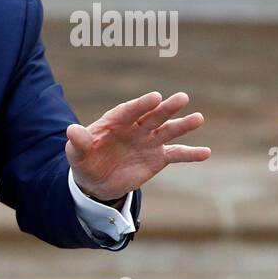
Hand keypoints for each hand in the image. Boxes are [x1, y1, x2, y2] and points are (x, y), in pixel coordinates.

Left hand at [66, 91, 209, 201]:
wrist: (95, 181)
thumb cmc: (85, 161)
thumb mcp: (76, 154)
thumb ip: (77, 142)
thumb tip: (71, 130)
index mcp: (115, 121)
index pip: (129, 111)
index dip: (141, 105)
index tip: (155, 97)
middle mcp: (136, 128)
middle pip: (153, 116)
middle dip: (166, 108)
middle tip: (181, 98)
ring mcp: (148, 141)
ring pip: (168, 131)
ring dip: (183, 125)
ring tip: (198, 118)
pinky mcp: (158, 157)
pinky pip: (176, 154)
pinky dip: (191, 154)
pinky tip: (206, 152)